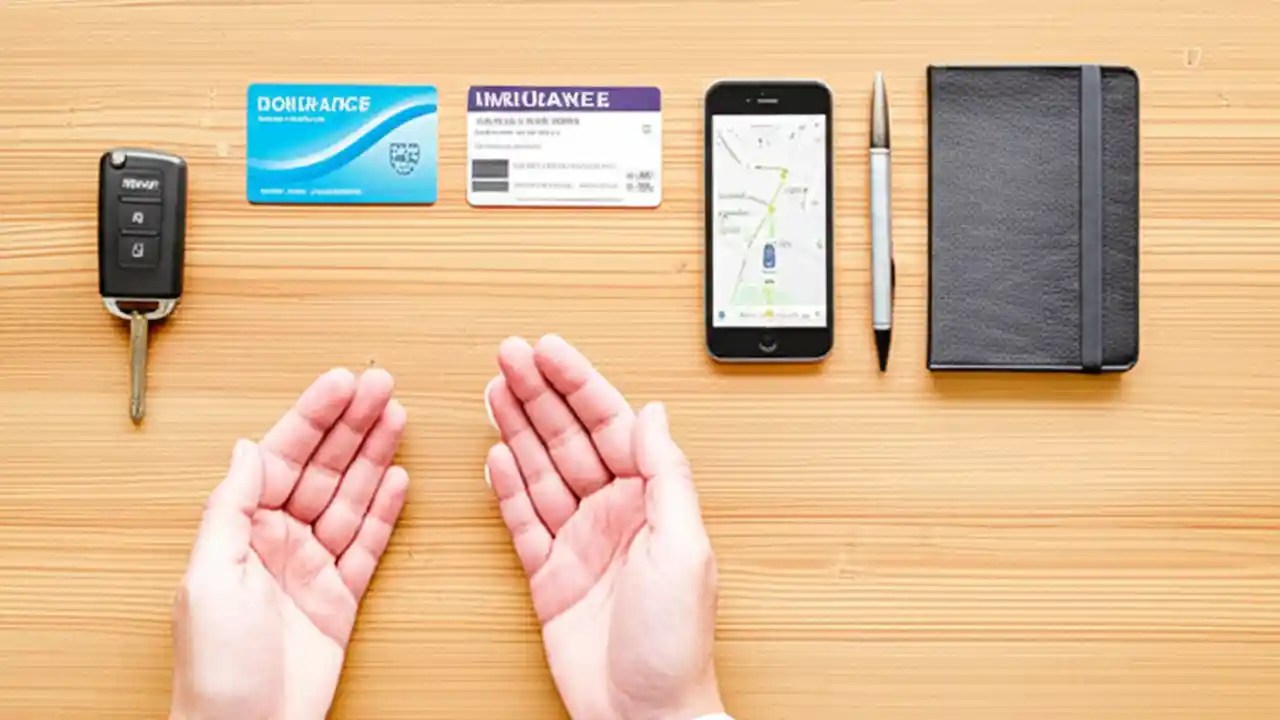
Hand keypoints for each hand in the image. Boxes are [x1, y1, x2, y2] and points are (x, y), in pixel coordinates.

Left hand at [171, 368, 408, 719]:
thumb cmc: (215, 670)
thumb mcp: (208, 577)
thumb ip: (229, 508)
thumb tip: (247, 448)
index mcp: (241, 532)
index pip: (284, 458)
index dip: (313, 417)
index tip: (341, 382)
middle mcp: (278, 543)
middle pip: (324, 469)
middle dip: (352, 425)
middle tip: (383, 385)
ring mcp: (312, 569)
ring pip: (351, 498)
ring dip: (374, 456)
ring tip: (399, 417)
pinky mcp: (341, 598)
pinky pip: (369, 544)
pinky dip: (386, 510)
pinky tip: (399, 478)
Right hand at [485, 336, 722, 719]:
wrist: (645, 716)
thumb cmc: (675, 642)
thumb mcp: (685, 547)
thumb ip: (666, 475)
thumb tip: (654, 414)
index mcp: (650, 502)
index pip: (610, 425)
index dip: (578, 384)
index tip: (549, 350)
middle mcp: (613, 515)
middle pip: (569, 438)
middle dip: (538, 394)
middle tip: (507, 355)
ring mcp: (579, 543)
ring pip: (541, 470)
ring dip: (517, 428)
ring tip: (492, 389)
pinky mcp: (549, 576)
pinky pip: (522, 520)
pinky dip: (507, 487)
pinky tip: (494, 454)